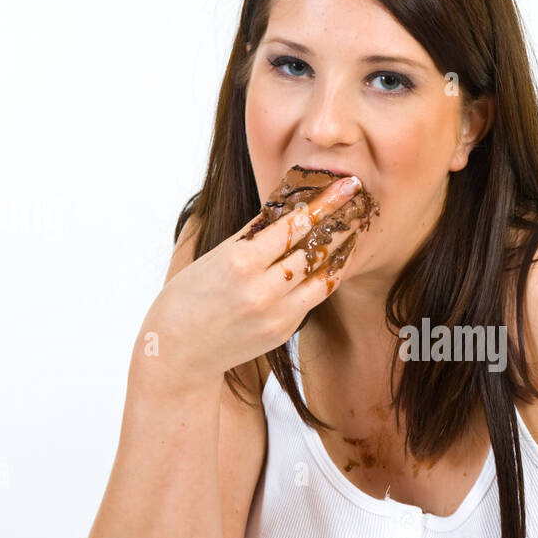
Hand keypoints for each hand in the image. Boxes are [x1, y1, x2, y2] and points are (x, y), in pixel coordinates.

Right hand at [143, 173, 369, 390]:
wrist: (178, 351)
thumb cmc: (188, 297)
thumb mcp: (214, 257)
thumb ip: (251, 235)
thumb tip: (282, 209)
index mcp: (240, 262)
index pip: (293, 225)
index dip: (323, 203)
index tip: (345, 185)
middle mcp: (261, 290)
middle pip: (314, 249)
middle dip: (340, 223)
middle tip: (360, 200)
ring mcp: (275, 314)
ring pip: (322, 276)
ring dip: (341, 251)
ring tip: (354, 230)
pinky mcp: (282, 331)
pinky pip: (313, 298)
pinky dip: (326, 277)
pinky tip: (335, 261)